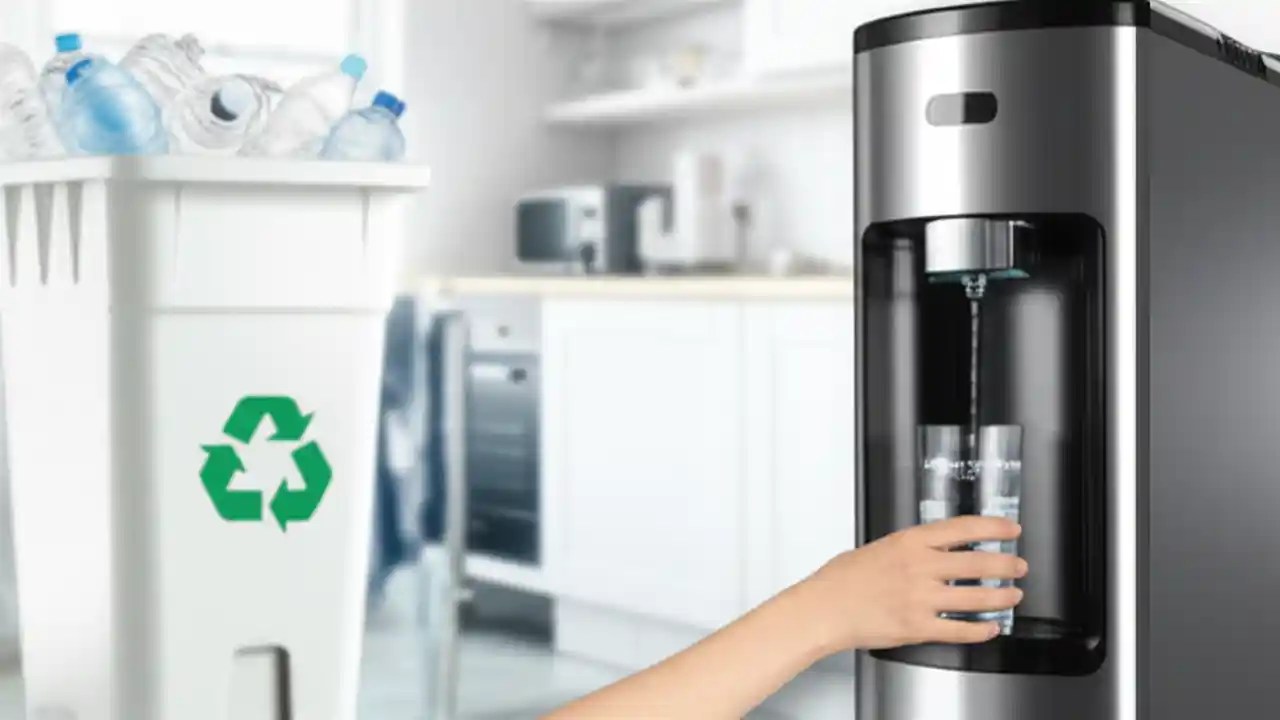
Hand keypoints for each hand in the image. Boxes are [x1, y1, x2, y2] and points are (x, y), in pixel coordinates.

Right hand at [794, 516, 1026, 653]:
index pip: (963, 529)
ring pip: (976, 598)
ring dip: (1001, 597)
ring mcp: (920, 599)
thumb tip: (938, 550)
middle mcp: (919, 568)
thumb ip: (911, 549)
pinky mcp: (918, 628)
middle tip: (1018, 566)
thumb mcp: (880, 547)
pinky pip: (959, 630)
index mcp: (909, 542)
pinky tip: (990, 628)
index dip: (993, 529)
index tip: (1011, 530)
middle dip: (1006, 565)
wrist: (824, 608)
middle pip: (978, 564)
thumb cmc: (842, 579)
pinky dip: (980, 630)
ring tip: (1013, 595)